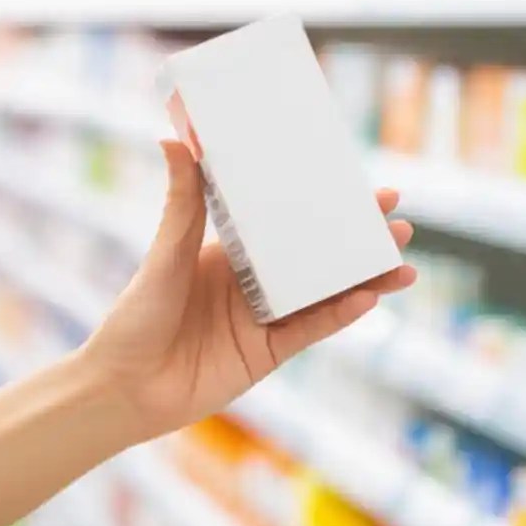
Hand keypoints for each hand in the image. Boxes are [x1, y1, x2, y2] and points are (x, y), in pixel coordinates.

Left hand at [81, 140, 416, 441]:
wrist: (122, 386)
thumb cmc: (135, 316)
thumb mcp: (165, 253)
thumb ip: (183, 202)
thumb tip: (173, 139)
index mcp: (234, 253)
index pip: (291, 224)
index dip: (328, 208)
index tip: (366, 190)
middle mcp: (256, 284)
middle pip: (321, 259)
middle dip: (361, 244)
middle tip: (399, 225)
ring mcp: (266, 319)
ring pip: (327, 295)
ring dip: (365, 281)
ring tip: (404, 266)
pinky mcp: (268, 354)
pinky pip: (312, 331)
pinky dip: (340, 316)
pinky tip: (368, 299)